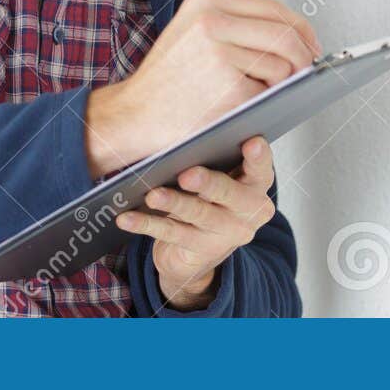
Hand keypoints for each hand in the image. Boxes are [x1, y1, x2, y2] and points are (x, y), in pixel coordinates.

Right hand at [84, 0, 320, 176]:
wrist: (132, 115)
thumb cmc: (166, 81)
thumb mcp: (191, 32)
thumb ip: (234, 24)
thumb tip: (291, 35)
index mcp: (206, 1)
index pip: (273, 8)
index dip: (300, 29)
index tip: (309, 45)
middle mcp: (212, 20)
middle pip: (286, 33)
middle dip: (303, 56)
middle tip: (304, 72)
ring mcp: (220, 53)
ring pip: (283, 64)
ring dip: (280, 84)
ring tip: (255, 91)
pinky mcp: (228, 87)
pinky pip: (269, 93)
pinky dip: (263, 103)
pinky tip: (240, 105)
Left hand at [116, 136, 277, 309]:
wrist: (198, 252)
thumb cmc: (208, 198)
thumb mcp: (218, 179)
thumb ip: (213, 159)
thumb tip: (180, 136)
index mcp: (256, 185)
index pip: (261, 168)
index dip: (259, 156)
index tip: (251, 142)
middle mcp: (248, 211)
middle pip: (229, 193)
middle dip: (208, 183)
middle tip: (188, 174)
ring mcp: (226, 234)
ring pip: (198, 214)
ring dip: (174, 203)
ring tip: (153, 195)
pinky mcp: (200, 250)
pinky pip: (171, 234)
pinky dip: (146, 224)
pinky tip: (127, 217)